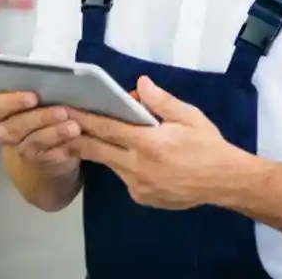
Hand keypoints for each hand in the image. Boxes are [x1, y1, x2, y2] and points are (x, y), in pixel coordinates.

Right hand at [0, 91, 81, 176]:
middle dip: (40, 118)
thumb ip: (41, 88)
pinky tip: (75, 141)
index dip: (11, 103)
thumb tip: (59, 76)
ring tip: (74, 127)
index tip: (33, 97)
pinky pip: (49, 157)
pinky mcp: (39, 162)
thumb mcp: (38, 96)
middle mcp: (4, 131)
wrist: (47, 143)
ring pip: (32, 143)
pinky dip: (63, 148)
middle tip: (62, 112)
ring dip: (54, 134)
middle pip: (13, 128)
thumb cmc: (42, 108)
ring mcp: (20, 149)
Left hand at [69, 76, 257, 209]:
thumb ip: (161, 101)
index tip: (65, 110)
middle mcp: (138, 167)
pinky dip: (123, 165)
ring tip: (87, 137)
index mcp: (149, 143)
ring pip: (110, 164)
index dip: (84, 119)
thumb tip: (140, 84)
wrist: (224, 182)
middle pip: (97, 150)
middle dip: (76, 137)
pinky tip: (130, 158)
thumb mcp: (190, 117)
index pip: (107, 128)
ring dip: (99, 150)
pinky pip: (125, 177)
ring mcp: (138, 186)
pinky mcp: (141, 197)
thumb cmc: (208, 145)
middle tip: (57, 127)